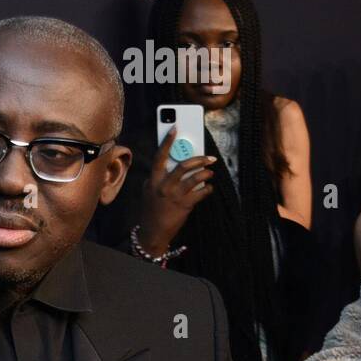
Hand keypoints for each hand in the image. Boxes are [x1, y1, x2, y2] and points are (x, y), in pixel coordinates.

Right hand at [138, 128, 216, 255]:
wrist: (153, 232)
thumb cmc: (152, 211)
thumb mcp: (149, 192)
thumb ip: (157, 178)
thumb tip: (173, 164)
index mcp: (154, 180)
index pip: (160, 157)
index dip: (167, 141)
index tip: (175, 128)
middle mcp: (164, 186)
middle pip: (184, 166)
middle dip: (199, 159)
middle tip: (209, 157)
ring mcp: (175, 196)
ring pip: (195, 178)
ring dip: (206, 173)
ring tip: (211, 172)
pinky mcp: (185, 205)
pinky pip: (201, 192)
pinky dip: (208, 189)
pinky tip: (209, 188)